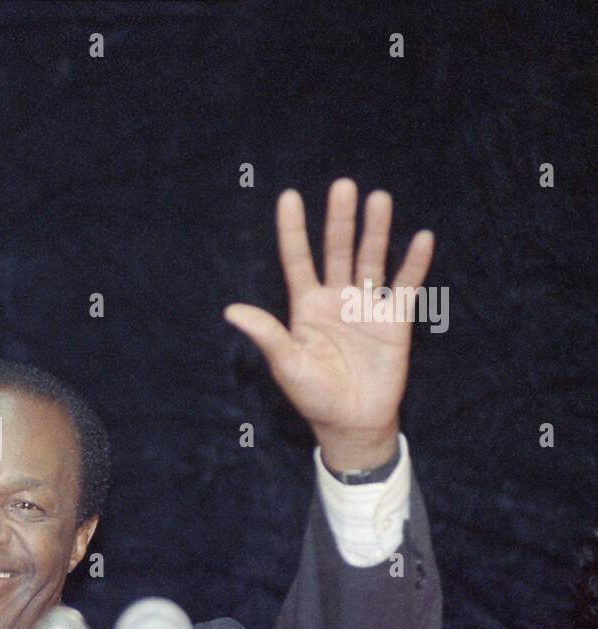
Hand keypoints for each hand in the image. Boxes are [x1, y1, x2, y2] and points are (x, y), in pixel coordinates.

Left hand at [224, 178, 434, 471]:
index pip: (297, 259)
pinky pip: (406, 285)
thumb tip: (231, 311)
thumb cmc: (314, 395)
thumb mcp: (287, 365)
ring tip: (378, 198)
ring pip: (370, 259)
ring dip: (375, 231)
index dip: (292, 230)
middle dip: (340, 220)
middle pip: (336, 250)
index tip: (289, 196)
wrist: (352, 421)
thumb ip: (266, 334)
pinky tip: (420, 237)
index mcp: (305, 306)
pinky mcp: (395, 319)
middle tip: (343, 186)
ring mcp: (365, 305)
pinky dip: (414, 263)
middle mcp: (335, 298)